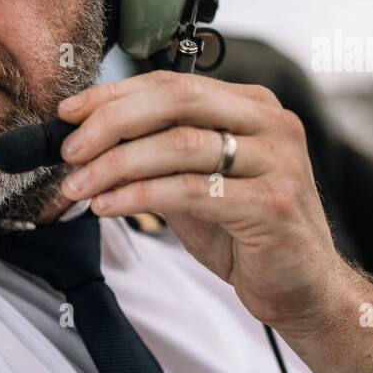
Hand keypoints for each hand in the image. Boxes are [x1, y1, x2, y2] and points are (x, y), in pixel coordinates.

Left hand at [57, 70, 361, 336]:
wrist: (303, 289)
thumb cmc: (246, 235)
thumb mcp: (194, 185)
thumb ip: (155, 157)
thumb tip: (88, 142)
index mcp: (251, 107)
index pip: (172, 83)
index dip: (114, 94)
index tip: (68, 113)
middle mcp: (270, 124)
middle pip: (176, 100)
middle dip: (111, 122)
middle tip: (69, 150)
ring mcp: (277, 162)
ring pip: (179, 144)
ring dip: (116, 164)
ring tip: (78, 186)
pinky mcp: (272, 204)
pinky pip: (191, 191)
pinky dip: (139, 196)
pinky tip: (108, 206)